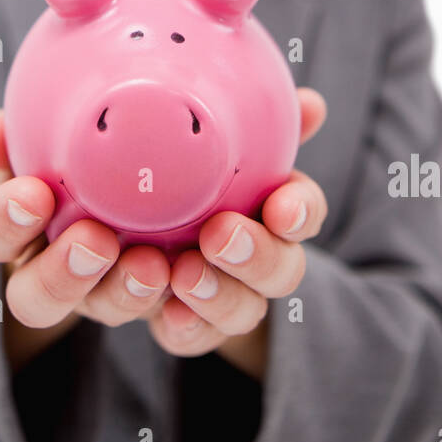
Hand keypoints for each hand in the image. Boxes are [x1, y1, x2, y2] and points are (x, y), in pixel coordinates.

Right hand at [0, 110, 171, 372]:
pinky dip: (186, 318)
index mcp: (24, 232)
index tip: (33, 194)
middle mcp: (61, 277)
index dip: (6, 222)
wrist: (166, 175)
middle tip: (96, 241)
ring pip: (107, 312)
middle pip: (37, 300)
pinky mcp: (170, 310)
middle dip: (62, 275)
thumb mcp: (55, 136)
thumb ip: (21, 134)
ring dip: (128, 292)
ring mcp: (112, 297)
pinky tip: (194, 295)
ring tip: (155, 264)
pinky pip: (175, 330)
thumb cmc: (92, 151)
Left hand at [146, 88, 328, 377]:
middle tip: (220, 234)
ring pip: (242, 311)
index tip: (283, 207)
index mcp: (267, 206)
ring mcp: (220, 295)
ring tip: (182, 273)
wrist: (129, 222)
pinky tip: (167, 314)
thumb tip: (312, 104)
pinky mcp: (180, 322)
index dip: (300, 210)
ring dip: (217, 295)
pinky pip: (190, 337)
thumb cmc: (178, 170)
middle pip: (282, 271)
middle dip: (257, 257)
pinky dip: (184, 327)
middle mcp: (254, 257)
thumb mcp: (205, 138)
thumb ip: (251, 120)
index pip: (301, 210)